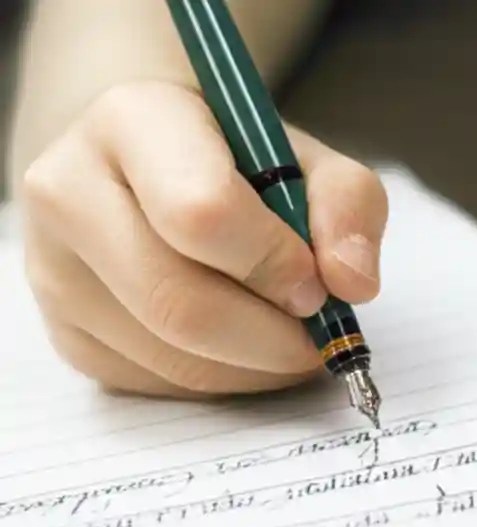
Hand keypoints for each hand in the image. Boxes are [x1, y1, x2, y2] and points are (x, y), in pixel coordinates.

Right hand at [19, 81, 387, 396]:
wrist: (151, 167)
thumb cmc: (237, 161)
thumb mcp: (306, 158)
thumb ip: (347, 206)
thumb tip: (352, 284)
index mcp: (133, 122)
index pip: (201, 213)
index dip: (274, 262)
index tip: (318, 282)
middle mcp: (70, 193)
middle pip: (181, 305)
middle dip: (274, 336)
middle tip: (320, 330)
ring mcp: (55, 271)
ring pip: (174, 359)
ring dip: (260, 366)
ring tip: (292, 333)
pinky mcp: (68, 334)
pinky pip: (163, 385)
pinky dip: (229, 380)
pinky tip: (249, 345)